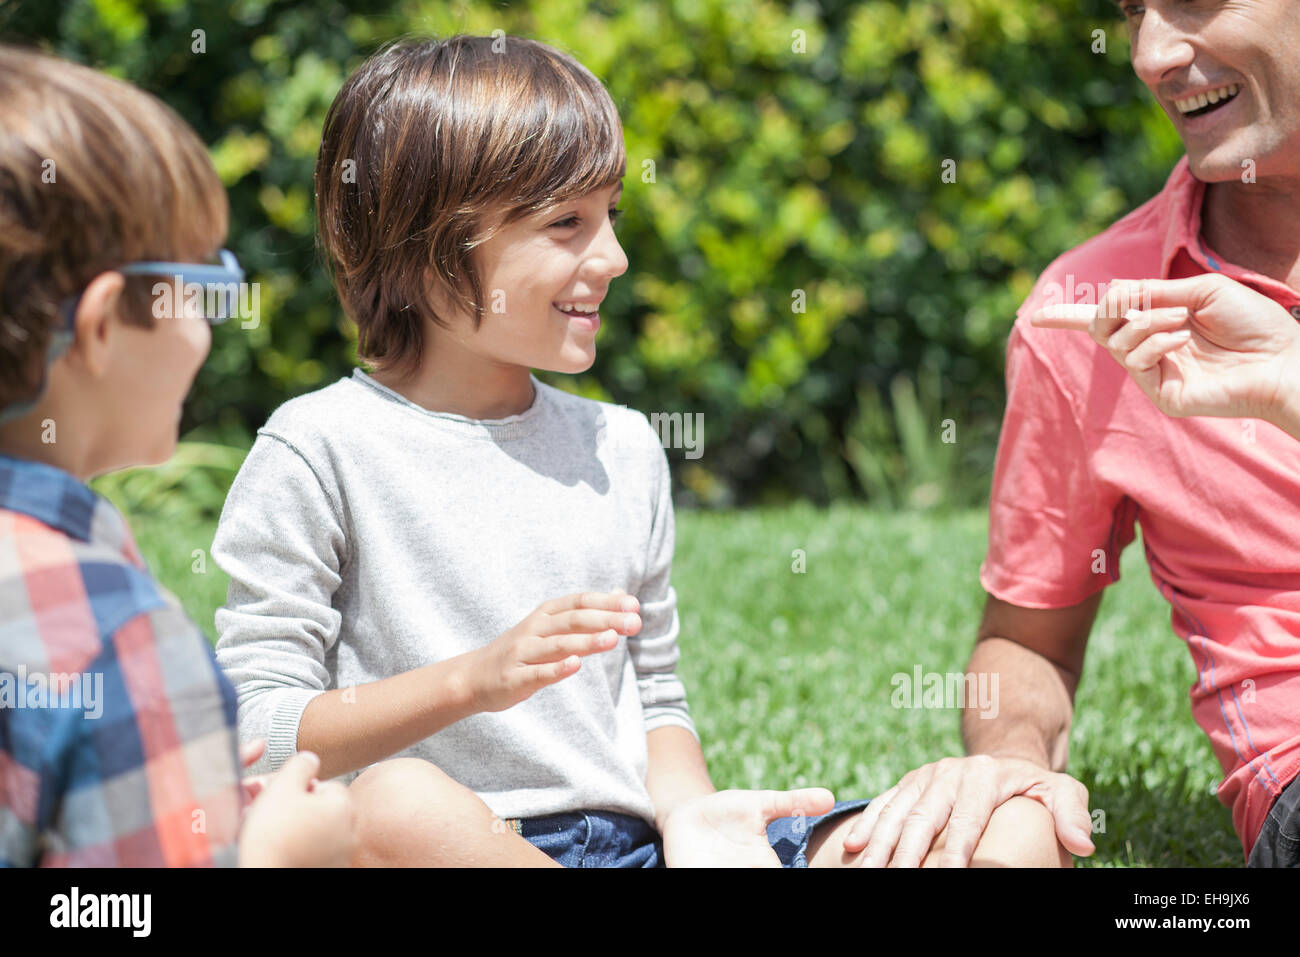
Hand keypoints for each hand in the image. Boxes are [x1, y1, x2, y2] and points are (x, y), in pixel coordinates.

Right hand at [238, 751, 356, 866]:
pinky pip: (316, 852)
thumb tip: (310, 759)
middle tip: (274, 815)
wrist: (265, 875)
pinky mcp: (331, 870)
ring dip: (300, 828)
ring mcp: (341, 855)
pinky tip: (283, 849)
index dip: (300, 789)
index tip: (282, 798)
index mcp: (343, 806)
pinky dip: (302, 849)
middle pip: (323, 809)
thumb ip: (301, 764)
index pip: (326, 785)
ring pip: (319, 831)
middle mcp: (350, 831)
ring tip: (275, 833)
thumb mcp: (283, 786)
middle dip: (299, 808)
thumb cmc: (273, 835)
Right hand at [465, 591, 639, 712]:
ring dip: (586, 641)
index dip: (606, 602)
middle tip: (634, 622)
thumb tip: (620, 593)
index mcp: (545, 615)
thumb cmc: (521, 651)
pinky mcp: (514, 678)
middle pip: (573, 620)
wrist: (474, 677)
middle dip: (606, 619)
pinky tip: (575, 666)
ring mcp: (523, 653)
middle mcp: (534, 629)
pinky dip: (557, 668)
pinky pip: (538, 673)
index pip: (579, 602)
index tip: (634, 604)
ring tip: (612, 639)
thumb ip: (585, 613)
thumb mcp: (549, 626)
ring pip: (558, 644)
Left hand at [661, 788, 834, 866]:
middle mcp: (744, 874)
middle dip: (759, 872)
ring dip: (724, 872)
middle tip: (751, 864)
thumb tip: (830, 797)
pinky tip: (703, 866)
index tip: (775, 865)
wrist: (687, 813)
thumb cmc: (729, 811)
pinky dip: (696, 873)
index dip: (785, 870)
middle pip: (761, 881)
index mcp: (765, 866)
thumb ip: (794, 802)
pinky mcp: (692, 873)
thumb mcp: (761, 803)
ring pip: (727, 890)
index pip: (784, 873)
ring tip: (723, 865)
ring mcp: (718, 875)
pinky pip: (694, 877)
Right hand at [842, 755, 1094, 866]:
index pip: (967, 819)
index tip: (948, 874)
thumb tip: (1083, 845)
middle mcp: (947, 773)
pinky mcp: (908, 782)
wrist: (1002, 752)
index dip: (955, 849)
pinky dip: (867, 825)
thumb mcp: (1060, 789)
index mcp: (982, 776)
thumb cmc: (1033, 785)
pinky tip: (853, 848)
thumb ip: (1073, 813)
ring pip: (896, 811)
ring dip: (879, 842)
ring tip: (868, 869)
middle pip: (923, 817)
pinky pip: (883, 803)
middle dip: (906, 851)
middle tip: (894, 877)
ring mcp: (924, 776)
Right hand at [1030, 274, 1299, 432]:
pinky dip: (1155, 340)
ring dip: (1144, 321)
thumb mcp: (1202, 291)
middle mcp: (1150, 348)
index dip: (1067, 317)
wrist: (1283, 359)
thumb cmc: (1253, 324)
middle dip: (1111, 305)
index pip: (1105, 320)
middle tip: (1136, 300)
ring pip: (1114, 341)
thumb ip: (1156, 292)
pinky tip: (1182, 339)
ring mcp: (1153, 372)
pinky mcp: (1160, 393)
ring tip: (1181, 320)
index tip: (1034, 316)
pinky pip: (1135, 360)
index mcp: (1159, 322)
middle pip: (1099, 325)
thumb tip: (1117, 297)